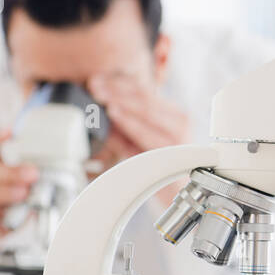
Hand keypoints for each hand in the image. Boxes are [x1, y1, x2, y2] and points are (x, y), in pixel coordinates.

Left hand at [88, 75, 190, 203]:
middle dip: (117, 89)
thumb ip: (122, 129)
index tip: (98, 79)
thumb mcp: (138, 144)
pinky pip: (147, 132)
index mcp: (173, 114)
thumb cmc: (160, 170)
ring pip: (147, 110)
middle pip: (145, 97)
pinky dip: (129, 121)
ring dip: (120, 100)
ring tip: (101, 95)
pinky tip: (115, 113)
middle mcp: (179, 120)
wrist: (179, 195)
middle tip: (95, 85)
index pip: (145, 91)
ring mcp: (179, 134)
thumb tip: (100, 111)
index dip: (120, 83)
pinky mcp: (175, 150)